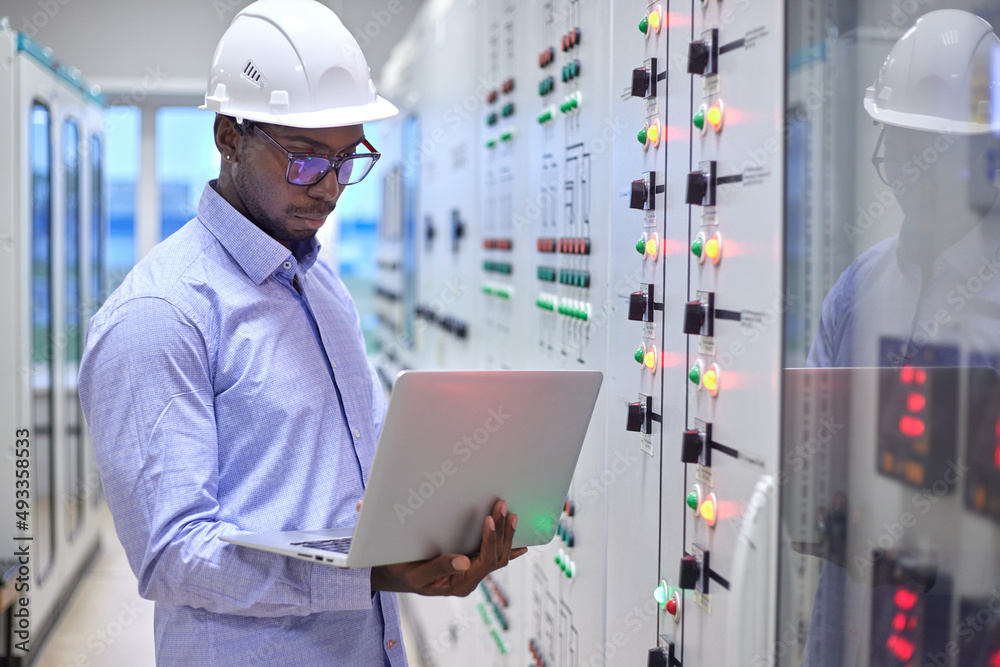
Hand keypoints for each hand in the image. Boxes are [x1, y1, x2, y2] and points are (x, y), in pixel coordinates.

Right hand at [370, 499, 527, 595]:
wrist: (396, 575)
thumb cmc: (404, 573)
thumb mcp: (418, 574)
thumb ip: (440, 568)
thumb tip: (465, 561)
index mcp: (460, 584)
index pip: (485, 562)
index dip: (490, 540)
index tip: (489, 519)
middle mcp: (470, 579)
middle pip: (496, 557)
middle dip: (502, 532)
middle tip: (502, 507)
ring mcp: (471, 572)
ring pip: (497, 555)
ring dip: (505, 534)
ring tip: (510, 514)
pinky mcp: (469, 563)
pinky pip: (491, 555)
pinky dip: (505, 547)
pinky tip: (521, 545)